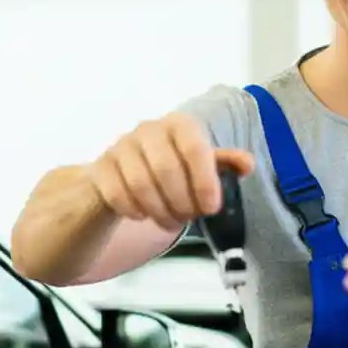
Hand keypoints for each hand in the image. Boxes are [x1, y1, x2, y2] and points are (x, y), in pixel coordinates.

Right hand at [88, 112, 254, 230]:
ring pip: (141, 184)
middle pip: (166, 168)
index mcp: (178, 124)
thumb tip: (247, 164)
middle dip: (181, 202)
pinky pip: (117, 194)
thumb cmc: (169, 169)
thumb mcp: (198, 165)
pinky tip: (143, 216)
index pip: (194, 147)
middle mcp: (148, 129)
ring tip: (170, 222)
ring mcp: (120, 146)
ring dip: (159, 210)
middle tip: (187, 219)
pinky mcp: (100, 168)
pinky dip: (134, 210)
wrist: (122, 176)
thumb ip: (222, 163)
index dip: (204, 180)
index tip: (210, 208)